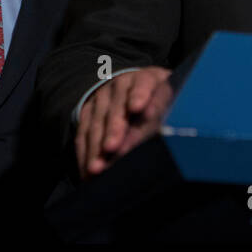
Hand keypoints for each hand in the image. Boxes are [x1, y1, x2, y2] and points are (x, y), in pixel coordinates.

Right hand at [75, 66, 172, 180]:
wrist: (133, 86)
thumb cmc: (159, 97)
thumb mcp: (169, 96)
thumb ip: (166, 108)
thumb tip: (165, 131)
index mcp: (146, 78)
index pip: (143, 83)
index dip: (140, 94)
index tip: (137, 107)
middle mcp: (120, 84)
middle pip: (117, 107)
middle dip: (114, 128)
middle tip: (112, 147)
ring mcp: (101, 97)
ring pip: (97, 122)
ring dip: (96, 147)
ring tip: (96, 169)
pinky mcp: (87, 111)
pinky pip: (83, 134)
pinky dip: (84, 154)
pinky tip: (86, 173)